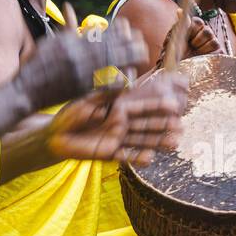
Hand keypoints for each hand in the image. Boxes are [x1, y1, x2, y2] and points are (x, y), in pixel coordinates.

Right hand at [13, 7, 147, 111]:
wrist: (26, 91)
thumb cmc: (37, 65)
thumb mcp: (50, 42)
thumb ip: (66, 30)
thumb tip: (73, 11)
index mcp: (69, 42)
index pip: (98, 33)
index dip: (116, 31)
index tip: (128, 28)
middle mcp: (76, 55)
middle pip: (109, 46)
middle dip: (128, 44)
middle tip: (142, 42)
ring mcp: (79, 73)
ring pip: (110, 63)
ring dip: (128, 58)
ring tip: (142, 55)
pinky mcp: (81, 89)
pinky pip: (104, 83)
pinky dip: (118, 78)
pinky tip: (129, 75)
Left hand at [45, 70, 185, 165]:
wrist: (55, 136)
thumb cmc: (69, 114)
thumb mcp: (88, 100)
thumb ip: (107, 91)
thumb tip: (125, 77)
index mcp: (117, 108)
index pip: (141, 107)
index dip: (157, 107)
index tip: (174, 106)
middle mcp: (121, 124)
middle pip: (146, 125)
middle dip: (163, 126)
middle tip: (181, 127)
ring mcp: (116, 139)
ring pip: (140, 141)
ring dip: (157, 142)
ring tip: (174, 144)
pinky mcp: (109, 154)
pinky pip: (126, 156)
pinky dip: (137, 157)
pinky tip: (151, 158)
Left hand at [159, 12, 221, 66]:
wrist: (181, 68)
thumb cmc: (178, 52)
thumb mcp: (177, 38)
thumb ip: (182, 24)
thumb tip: (179, 10)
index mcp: (195, 26)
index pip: (198, 22)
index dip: (192, 30)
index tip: (187, 38)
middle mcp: (206, 32)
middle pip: (207, 31)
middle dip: (196, 41)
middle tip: (191, 47)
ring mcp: (213, 41)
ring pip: (213, 40)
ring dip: (202, 49)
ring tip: (195, 53)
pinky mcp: (218, 52)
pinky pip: (217, 49)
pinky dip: (208, 54)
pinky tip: (201, 57)